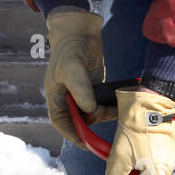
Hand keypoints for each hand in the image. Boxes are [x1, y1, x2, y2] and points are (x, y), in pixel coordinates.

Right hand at [43, 7, 109, 146]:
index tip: (87, 144)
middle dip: (93, 124)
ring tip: (113, 108)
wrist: (80, 31)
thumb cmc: (70, 49)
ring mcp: (81, 95)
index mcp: (56, 98)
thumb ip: (81, 90)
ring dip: (103, 114)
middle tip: (106, 115)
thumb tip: (90, 110)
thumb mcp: (73, 68)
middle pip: (79, 122)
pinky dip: (109, 106)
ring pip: (92, 114)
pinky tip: (118, 103)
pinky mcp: (93, 90)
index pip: (62, 123)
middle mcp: (68, 100)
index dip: (74, 135)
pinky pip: (101, 105)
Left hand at [105, 87, 174, 174]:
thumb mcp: (117, 160)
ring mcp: (173, 150)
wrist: (145, 104)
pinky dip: (151, 150)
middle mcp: (170, 163)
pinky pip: (161, 151)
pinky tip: (141, 140)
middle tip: (130, 171)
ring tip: (133, 149)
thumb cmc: (132, 133)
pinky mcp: (172, 139)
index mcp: (159, 172)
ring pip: (158, 164)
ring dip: (146, 163)